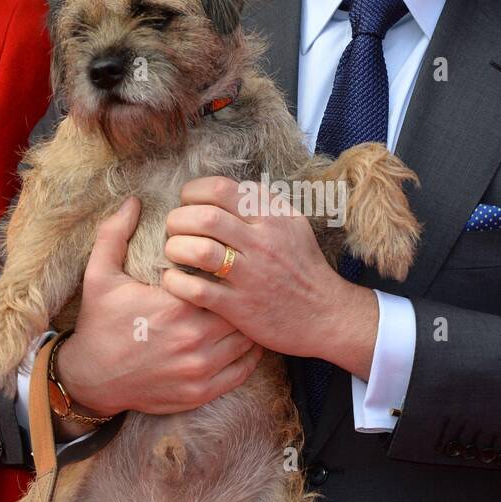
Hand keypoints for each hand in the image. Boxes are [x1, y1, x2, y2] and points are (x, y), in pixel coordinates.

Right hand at [56, 197, 263, 416]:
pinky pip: (242, 371)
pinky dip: (249, 356)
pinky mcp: (202, 392)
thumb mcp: (98, 276)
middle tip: (244, 286)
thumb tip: (134, 201)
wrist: (90, 379)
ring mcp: (200, 369)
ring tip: (248, 311)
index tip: (226, 264)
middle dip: (241, 298)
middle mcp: (193, 338)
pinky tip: (245, 340)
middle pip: (239, 310)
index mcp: (174, 306)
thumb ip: (115, 235)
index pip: (220, 280)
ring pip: (246, 341)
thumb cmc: (98, 324)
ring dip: (248, 325)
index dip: (226, 271)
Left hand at [162, 177, 350, 358]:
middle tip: (174, 228)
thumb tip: (234, 187)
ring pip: (199, 251)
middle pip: (205, 217)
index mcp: (271, 218)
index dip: (193, 191)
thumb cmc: (304, 267)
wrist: (326, 314)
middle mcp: (261, 244)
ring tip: (174, 252)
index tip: (187, 202)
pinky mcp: (240, 307)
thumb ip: (266, 202)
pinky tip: (175, 280)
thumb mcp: (294, 225)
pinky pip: (197, 290)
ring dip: (175, 248)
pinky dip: (176, 282)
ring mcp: (250, 276)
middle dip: (178, 219)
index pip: (221, 189)